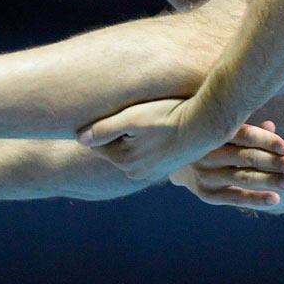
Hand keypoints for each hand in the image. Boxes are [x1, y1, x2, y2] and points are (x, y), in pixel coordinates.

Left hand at [78, 97, 245, 181]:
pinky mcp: (164, 167)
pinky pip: (146, 152)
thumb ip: (103, 128)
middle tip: (134, 113)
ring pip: (130, 149)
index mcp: (124, 161)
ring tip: (148, 120)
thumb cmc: (169, 116)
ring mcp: (151, 172)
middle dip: (117, 132)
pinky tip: (159, 128)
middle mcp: (135, 172)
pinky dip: (148, 141)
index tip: (113, 111)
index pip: (96, 143)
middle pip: (113, 147)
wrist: (206, 125)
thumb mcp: (133, 118)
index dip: (101, 125)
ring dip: (133, 136)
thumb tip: (78, 138)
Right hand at [168, 120, 283, 208]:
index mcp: (214, 131)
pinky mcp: (206, 193)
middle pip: (246, 157)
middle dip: (273, 163)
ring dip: (270, 181)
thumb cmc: (210, 136)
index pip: (244, 135)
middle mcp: (207, 153)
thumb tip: (271, 125)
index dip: (266, 140)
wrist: (174, 156)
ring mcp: (205, 175)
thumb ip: (247, 127)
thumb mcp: (224, 128)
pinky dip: (256, 198)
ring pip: (243, 178)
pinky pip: (235, 197)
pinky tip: (275, 199)